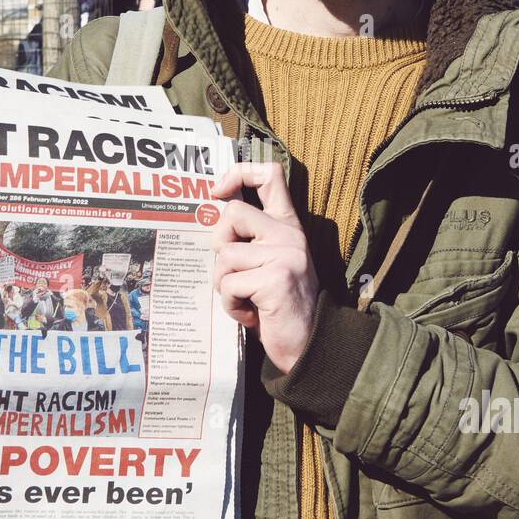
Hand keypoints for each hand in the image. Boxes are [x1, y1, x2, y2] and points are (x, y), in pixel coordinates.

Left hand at [209, 161, 318, 374]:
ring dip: (225, 284)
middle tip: (235, 272)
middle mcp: (289, 234)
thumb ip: (249, 237)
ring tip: (247, 300)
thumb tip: (211, 213)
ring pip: (225, 255)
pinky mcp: (276, 278)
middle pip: (232, 213)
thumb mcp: (267, 262)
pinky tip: (251, 313)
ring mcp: (285, 254)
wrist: (307, 345)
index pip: (269, 174)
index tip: (218, 192)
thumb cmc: (277, 305)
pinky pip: (229, 284)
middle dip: (220, 246)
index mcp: (288, 225)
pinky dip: (231, 305)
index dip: (238, 174)